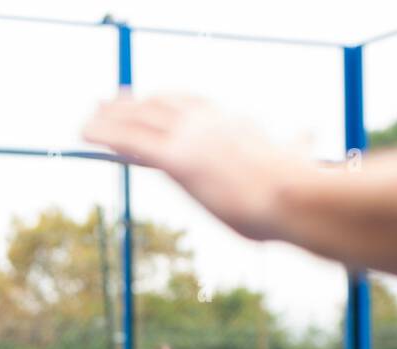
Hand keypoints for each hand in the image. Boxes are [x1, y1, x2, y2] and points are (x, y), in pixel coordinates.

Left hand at [82, 95, 305, 240]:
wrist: (297, 198)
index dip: (166, 102)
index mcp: (236, 123)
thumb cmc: (302, 189)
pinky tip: (85, 134)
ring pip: (140, 120)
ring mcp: (192, 139)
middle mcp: (210, 123)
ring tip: (86, 122)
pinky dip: (105, 135)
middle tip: (106, 104)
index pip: (191, 107)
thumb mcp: (298, 160)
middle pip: (160, 107)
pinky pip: (132, 142)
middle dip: (131, 105)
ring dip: (109, 119)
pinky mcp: (178, 160)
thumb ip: (297, 143)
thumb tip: (311, 130)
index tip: (150, 101)